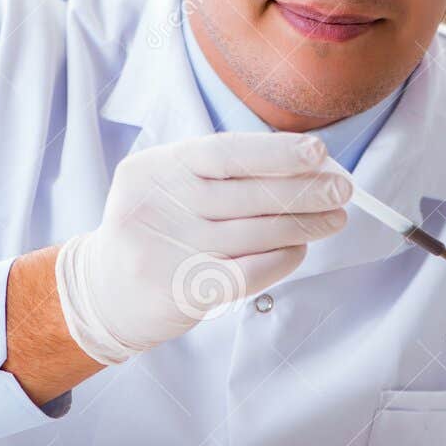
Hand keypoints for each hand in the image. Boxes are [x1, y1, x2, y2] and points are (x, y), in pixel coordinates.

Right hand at [55, 132, 349, 363]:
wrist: (103, 293)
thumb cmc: (154, 230)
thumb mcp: (168, 186)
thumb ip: (221, 173)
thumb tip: (302, 163)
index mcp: (153, 168)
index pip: (224, 152)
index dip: (276, 151)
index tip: (319, 152)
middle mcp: (156, 205)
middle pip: (246, 194)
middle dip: (303, 189)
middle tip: (342, 189)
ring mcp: (167, 251)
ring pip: (255, 233)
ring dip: (304, 225)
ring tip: (334, 218)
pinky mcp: (183, 292)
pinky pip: (249, 271)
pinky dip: (282, 259)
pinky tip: (300, 249)